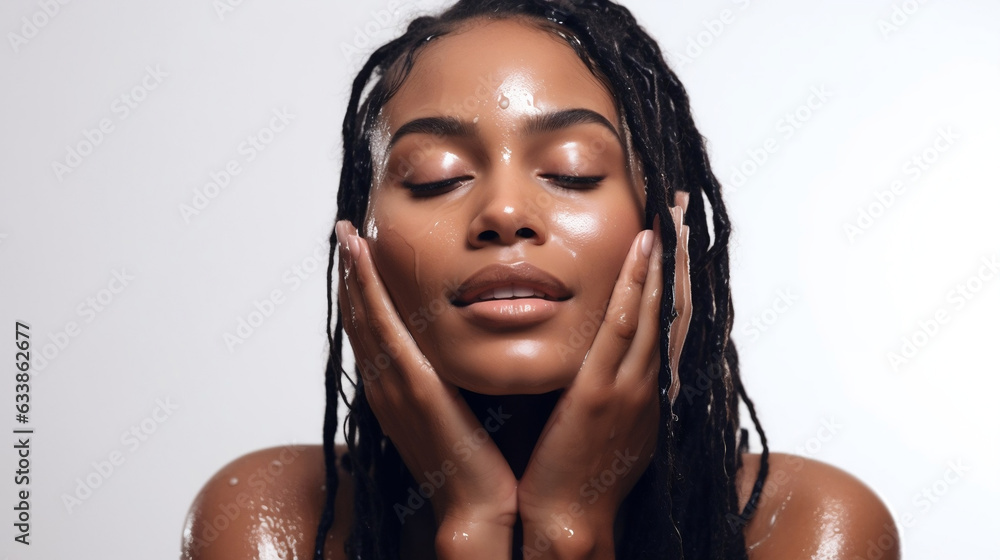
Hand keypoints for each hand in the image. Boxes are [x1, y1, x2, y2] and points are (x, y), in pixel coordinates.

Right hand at [335, 220, 516, 558]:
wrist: (477, 507)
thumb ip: (454, 381)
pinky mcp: (411, 384)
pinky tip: (363, 257)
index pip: (372, 331)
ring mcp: (392, 384)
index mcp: (395, 391)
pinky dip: (368, 289)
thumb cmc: (476, 465)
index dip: (362, 292)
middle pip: (359, 318)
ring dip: (354, 271)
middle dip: (351, 273)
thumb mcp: (459, 411)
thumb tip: (467, 352)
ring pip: (364, 315)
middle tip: (344, 230)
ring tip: (347, 232)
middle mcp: (384, 384)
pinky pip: (382, 326)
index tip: (361, 255)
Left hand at [517, 196, 691, 558]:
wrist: (570, 520)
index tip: (683, 240)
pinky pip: (624, 327)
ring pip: (657, 309)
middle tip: (685, 209)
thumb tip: (611, 360)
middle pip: (676, 307)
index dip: (683, 279)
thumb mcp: (610, 426)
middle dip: (683, 256)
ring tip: (671, 214)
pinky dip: (637, 285)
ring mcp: (632, 386)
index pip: (674, 324)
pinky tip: (642, 250)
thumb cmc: (581, 475)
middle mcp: (654, 384)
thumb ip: (617, 388)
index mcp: (655, 392)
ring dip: (667, 258)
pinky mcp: (603, 390)